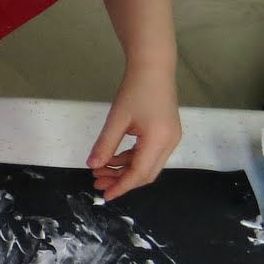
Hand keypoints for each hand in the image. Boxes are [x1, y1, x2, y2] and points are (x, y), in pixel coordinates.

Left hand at [87, 70, 181, 200]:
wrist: (153, 68)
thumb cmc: (135, 91)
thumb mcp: (116, 119)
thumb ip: (105, 145)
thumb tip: (92, 166)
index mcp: (159, 141)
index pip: (139, 173)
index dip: (122, 187)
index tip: (105, 195)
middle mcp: (169, 144)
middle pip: (146, 174)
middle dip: (122, 181)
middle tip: (97, 182)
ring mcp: (170, 139)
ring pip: (147, 165)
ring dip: (124, 170)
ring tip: (100, 170)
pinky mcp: (166, 133)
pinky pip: (148, 154)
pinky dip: (130, 159)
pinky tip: (112, 158)